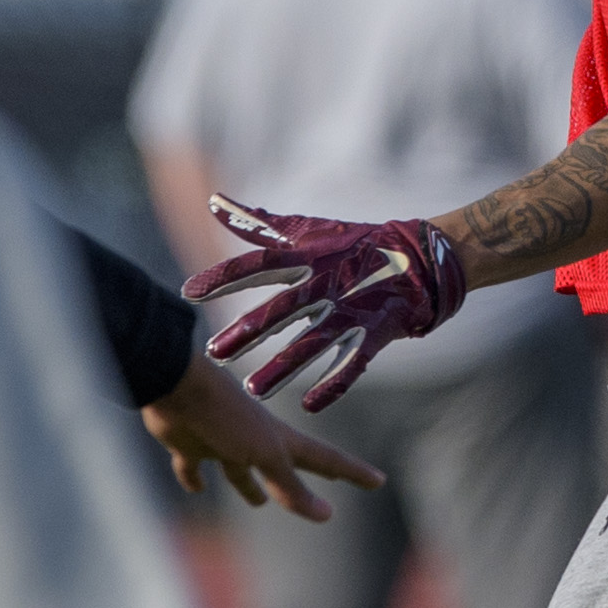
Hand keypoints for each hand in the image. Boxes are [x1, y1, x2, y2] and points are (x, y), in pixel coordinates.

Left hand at [141, 351, 386, 517]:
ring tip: (257, 503)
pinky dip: (194, 478)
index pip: (326, 459)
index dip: (353, 471)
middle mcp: (253, 441)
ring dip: (247, 485)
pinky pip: (193, 467)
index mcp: (278, 440)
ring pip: (238, 470)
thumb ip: (290, 484)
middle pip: (286, 467)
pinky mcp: (189, 443)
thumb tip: (327, 515)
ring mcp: (221, 441)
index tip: (379, 481)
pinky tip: (196, 488)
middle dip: (307, 480)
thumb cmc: (225, 415)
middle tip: (328, 491)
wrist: (174, 385)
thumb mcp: (265, 454)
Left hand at [181, 197, 468, 412]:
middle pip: (281, 310)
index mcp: (307, 255)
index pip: (258, 265)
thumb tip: (212, 202)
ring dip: (283, 368)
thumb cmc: (353, 242)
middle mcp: (325, 283)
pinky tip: (310, 406)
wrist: (418, 258)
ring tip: (254, 390)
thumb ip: (256, 222)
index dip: (224, 277)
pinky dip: (333, 384)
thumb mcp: (305, 228)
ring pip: (312, 344)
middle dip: (247, 332)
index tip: (189, 292)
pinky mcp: (374, 332)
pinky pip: (352, 364)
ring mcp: (351, 310)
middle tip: (215, 353)